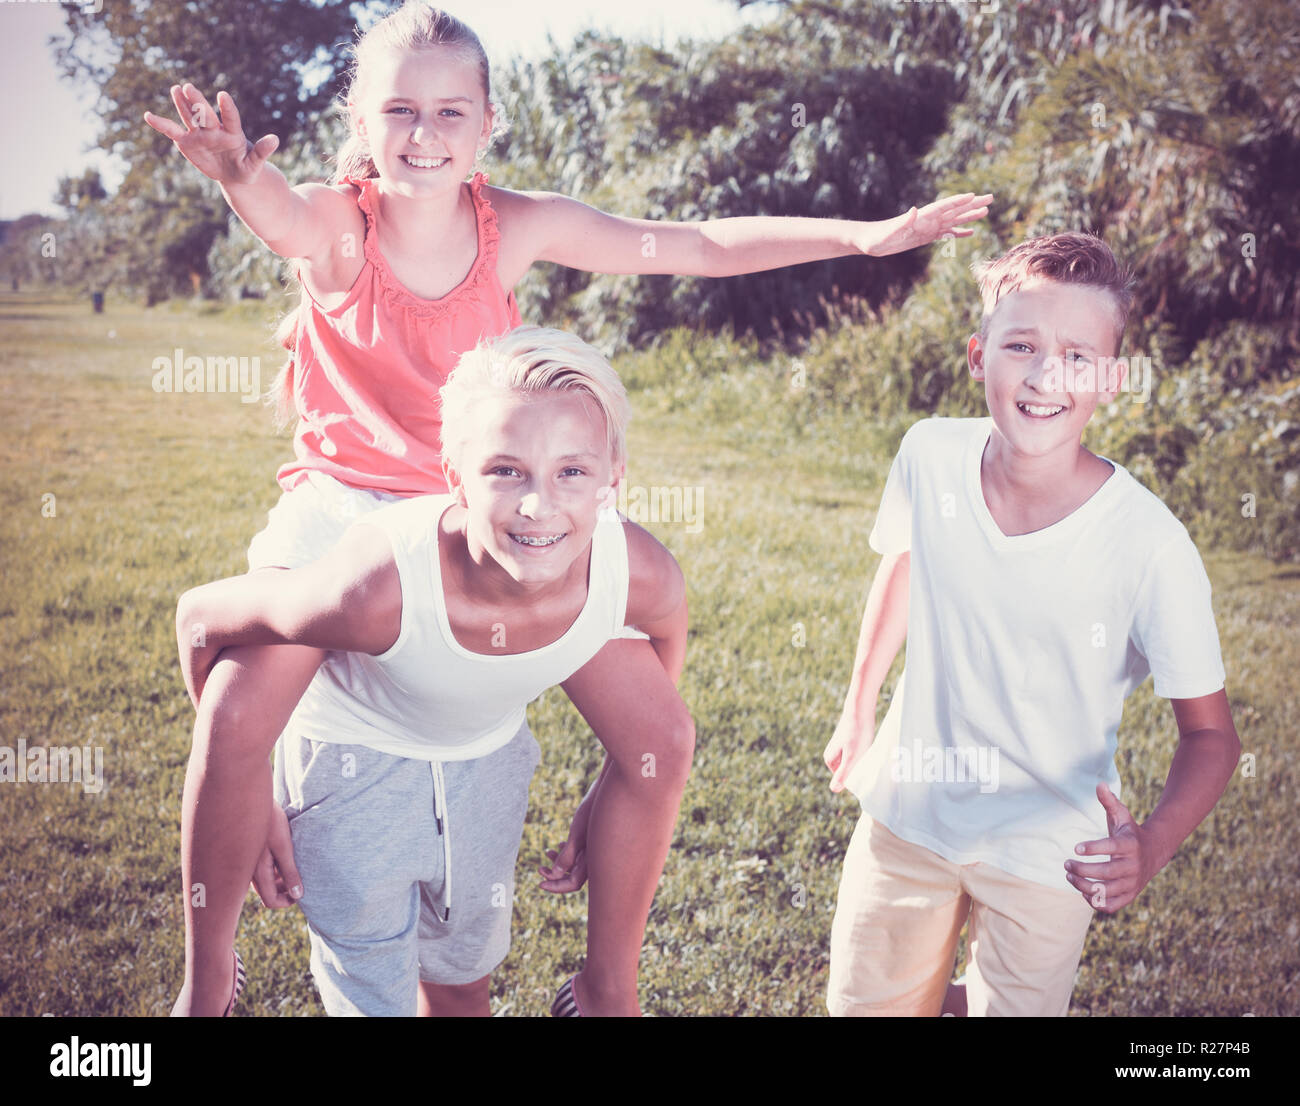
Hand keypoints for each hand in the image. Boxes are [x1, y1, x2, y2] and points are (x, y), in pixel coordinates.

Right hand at [144, 84, 278, 185]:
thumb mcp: (255, 165)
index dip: (227, 107)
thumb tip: (275, 139)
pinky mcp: (187, 141)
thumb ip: (262, 152)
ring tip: (175, 89)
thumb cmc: (247, 168)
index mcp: (233, 133)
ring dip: (182, 104)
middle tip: (189, 87)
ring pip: (189, 116)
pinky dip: (161, 124)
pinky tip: (148, 115)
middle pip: (205, 114)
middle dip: (197, 102)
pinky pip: (172, 131)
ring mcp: (200, 134)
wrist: (233, 174)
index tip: (222, 95)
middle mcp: (214, 129)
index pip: (230, 117)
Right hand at [251, 803, 303, 908]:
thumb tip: (298, 894)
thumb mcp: (284, 846)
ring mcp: (247, 863)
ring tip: (294, 865)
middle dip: (284, 890)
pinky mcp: (249, 854)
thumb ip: (290, 871)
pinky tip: (283, 854)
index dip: (287, 901)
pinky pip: (260, 869)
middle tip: (300, 879)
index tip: (301, 892)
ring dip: (279, 879)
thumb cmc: (269, 822)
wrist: (250, 800)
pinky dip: (273, 868)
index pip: (270, 900)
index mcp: (258, 872)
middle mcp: (249, 872)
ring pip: (264, 881)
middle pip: (267, 892)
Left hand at [539, 790, 594, 893]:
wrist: (608, 794)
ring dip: (559, 863)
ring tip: (547, 852)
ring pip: (575, 865)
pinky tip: (558, 845)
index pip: (572, 884)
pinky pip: (579, 854)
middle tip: (540, 869)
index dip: (555, 886)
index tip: (539, 883)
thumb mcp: (576, 836)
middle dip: (555, 876)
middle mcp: (594, 859)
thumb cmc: (592, 814)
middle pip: (573, 877)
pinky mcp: (592, 841)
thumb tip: (555, 875)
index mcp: (592, 862)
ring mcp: (594, 851)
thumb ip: (567, 856)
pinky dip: (567, 853)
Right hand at [823, 709, 873, 793]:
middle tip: (867, 759)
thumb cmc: (856, 733)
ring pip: (854, 762)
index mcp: (829, 760)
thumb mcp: (851, 756)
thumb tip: (834, 790)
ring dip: (862, 760)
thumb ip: (843, 773)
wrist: (860, 709)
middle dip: (859, 768)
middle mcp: (832, 755)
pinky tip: (869, 745)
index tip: (863, 765)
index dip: (856, 776)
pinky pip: (857, 754)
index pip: (844, 780)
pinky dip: (864, 752)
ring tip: (868, 750)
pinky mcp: (848, 743)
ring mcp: (840, 748)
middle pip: (848, 771)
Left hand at [856, 193, 992, 256]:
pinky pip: (947, 234)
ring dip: (970, 216)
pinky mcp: (926, 237)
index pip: (944, 207)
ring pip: (954, 220)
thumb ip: (903, 222)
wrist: (869, 242)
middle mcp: (927, 220)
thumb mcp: (889, 232)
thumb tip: (914, 209)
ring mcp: (928, 228)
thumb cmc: (877, 238)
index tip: (975, 196)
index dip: (959, 202)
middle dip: (972, 204)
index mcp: (921, 217)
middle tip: (991, 198)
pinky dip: (959, 233)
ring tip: (986, 211)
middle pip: (954, 210)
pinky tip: (971, 232)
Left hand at [1065, 783, 1157, 913]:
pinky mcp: (1130, 895)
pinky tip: (1082, 890)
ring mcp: (1132, 883)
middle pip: (1105, 873)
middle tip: (1066, 864)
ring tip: (1069, 875)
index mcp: (1129, 845)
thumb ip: (1109, 801)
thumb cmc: (1130, 831)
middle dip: (1081, 870)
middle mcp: (1132, 866)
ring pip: (1106, 890)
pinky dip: (1094, 901)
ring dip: (1083, 885)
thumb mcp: (1122, 814)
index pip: (1110, 847)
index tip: (1075, 847)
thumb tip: (1099, 784)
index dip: (1093, 848)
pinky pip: (1110, 905)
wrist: (1154, 852)